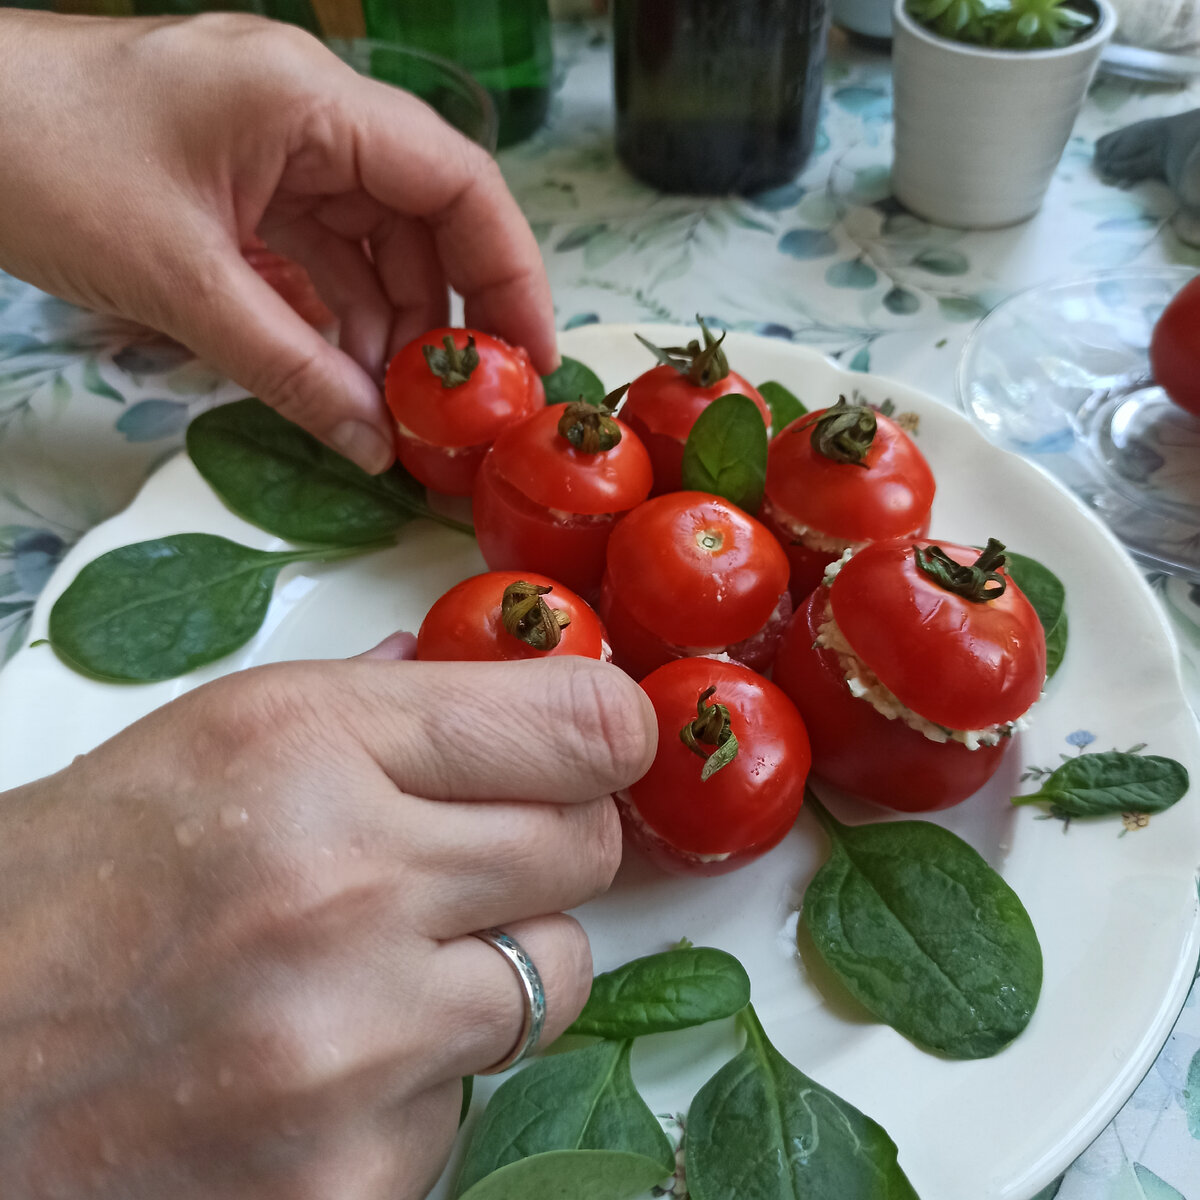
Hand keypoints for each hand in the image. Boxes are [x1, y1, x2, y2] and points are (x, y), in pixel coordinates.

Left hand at [0, 11, 557, 473]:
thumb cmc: (39, 161)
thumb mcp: (183, 282)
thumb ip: (291, 370)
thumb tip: (374, 449)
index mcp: (312, 103)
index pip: (458, 182)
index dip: (511, 272)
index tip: (531, 358)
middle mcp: (310, 116)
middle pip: (426, 217)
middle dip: (452, 314)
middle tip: (469, 406)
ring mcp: (275, 148)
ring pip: (374, 243)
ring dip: (390, 327)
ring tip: (399, 412)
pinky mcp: (241, 183)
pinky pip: (318, 253)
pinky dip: (337, 317)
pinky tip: (346, 379)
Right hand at [0, 653, 654, 1197]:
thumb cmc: (59, 895)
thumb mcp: (205, 744)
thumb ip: (369, 705)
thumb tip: (493, 682)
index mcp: (304, 751)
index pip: (576, 725)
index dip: (605, 731)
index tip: (599, 744)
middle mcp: (343, 889)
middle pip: (587, 851)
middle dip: (548, 847)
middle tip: (469, 859)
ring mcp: (355, 1050)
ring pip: (556, 980)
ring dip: (494, 969)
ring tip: (373, 973)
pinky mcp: (353, 1182)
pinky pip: (470, 1106)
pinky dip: (418, 1085)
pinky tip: (318, 1071)